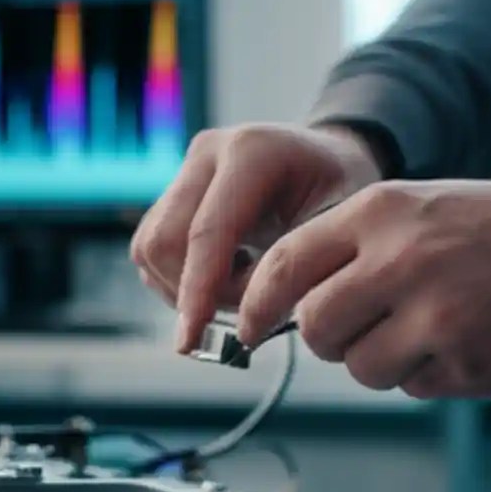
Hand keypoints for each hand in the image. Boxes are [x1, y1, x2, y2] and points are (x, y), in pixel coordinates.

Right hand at [129, 123, 384, 350]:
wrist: (330, 161)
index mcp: (251, 152)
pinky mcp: (172, 194)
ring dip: (183, 288)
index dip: (197, 290)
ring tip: (237, 291)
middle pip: (163, 241)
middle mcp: (208, 154)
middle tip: (243, 311)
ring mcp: (185, 172)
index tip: (192, 339)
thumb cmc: (340, 190)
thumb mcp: (336, 224)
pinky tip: (223, 278)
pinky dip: (179, 280)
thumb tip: (247, 315)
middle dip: (192, 291)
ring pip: (150, 248)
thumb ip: (289, 268)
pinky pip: (152, 251)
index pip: (206, 232)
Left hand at [237, 178, 490, 396]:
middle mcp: (398, 261)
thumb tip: (298, 296)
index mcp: (383, 212)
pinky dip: (428, 376)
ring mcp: (433, 316)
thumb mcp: (432, 205)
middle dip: (328, 340)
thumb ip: (361, 245)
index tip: (250, 326)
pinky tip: (468, 343)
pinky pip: (412, 387)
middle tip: (359, 330)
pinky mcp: (467, 364)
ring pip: (359, 368)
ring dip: (382, 362)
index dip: (258, 305)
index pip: (283, 266)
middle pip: (312, 328)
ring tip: (430, 330)